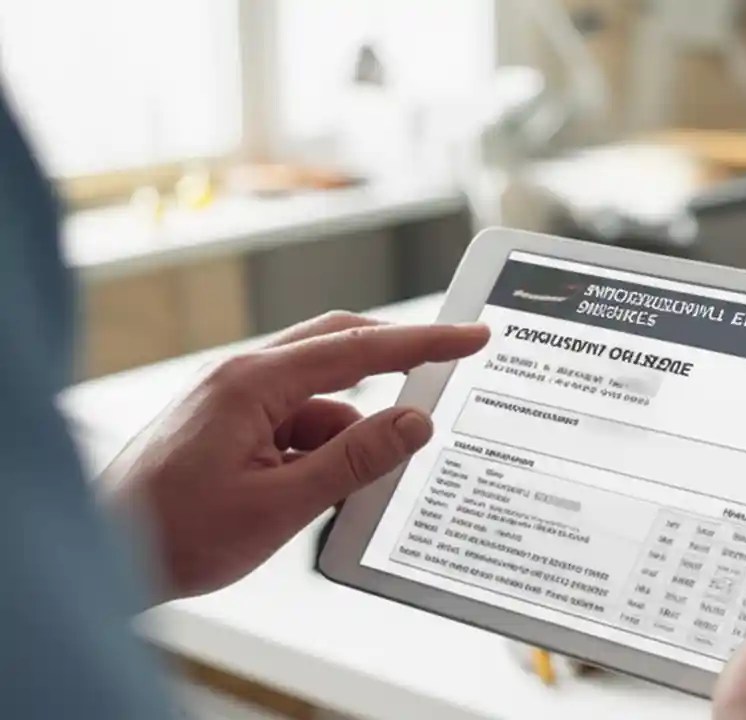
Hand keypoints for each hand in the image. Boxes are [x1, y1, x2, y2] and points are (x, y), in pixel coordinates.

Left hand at [102, 312, 489, 601]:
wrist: (104, 552)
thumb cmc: (174, 532)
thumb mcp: (280, 503)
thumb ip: (355, 459)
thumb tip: (415, 423)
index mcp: (252, 382)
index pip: (358, 349)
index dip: (424, 343)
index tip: (471, 335)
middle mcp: (242, 375)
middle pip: (338, 346)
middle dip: (394, 362)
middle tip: (446, 370)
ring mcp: (233, 397)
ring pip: (319, 392)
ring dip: (349, 427)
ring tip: (348, 484)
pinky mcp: (229, 422)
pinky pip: (296, 419)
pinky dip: (321, 445)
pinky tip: (321, 488)